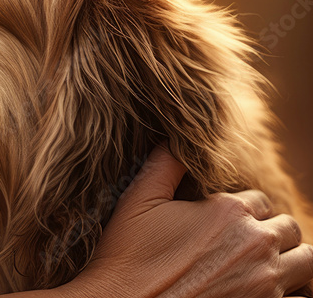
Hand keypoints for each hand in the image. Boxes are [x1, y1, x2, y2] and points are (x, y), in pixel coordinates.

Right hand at [67, 146, 312, 297]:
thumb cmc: (128, 256)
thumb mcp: (138, 200)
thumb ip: (164, 165)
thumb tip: (174, 140)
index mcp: (229, 211)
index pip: (259, 200)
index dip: (242, 210)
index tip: (222, 225)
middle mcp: (256, 243)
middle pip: (289, 228)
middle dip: (272, 233)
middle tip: (245, 246)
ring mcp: (266, 282)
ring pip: (306, 261)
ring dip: (292, 261)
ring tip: (266, 267)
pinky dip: (292, 293)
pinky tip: (269, 292)